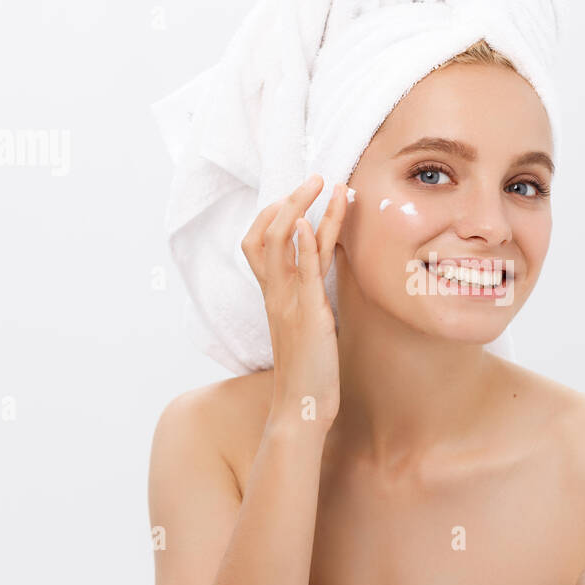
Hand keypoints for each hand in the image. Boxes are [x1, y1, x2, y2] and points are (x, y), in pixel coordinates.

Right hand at [240, 174, 348, 426]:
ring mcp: (290, 301)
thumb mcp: (306, 327)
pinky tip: (312, 223)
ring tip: (324, 183)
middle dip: (291, 200)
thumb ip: (308, 301)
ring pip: (287, 243)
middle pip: (268, 233)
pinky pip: (303, 272)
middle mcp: (276, 293)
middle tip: (314, 177)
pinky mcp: (309, 314)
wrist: (300, 407)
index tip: (299, 195)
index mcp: (274, 295)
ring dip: (303, 208)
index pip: (260, 242)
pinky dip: (306, 245)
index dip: (276, 214)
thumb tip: (319, 285)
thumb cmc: (308, 372)